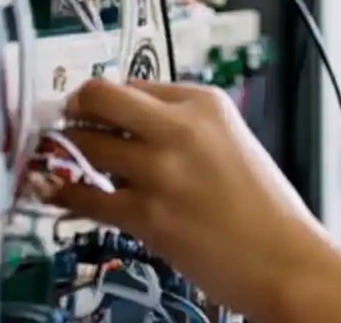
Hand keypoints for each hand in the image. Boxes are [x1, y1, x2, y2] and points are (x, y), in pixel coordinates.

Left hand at [35, 78, 327, 315]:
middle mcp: (180, 128)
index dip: (105, 97)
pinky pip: (83, 197)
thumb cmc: (264, 207)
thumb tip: (128, 126)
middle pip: (99, 96)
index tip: (90, 107)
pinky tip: (57, 192)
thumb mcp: (232, 142)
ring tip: (63, 162)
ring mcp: (160, 170)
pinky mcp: (146, 213)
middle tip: (65, 121)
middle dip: (74, 108)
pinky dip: (62, 194)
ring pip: (84, 145)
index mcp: (206, 103)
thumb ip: (185, 127)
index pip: (134, 83)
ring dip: (66, 153)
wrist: (283, 257)